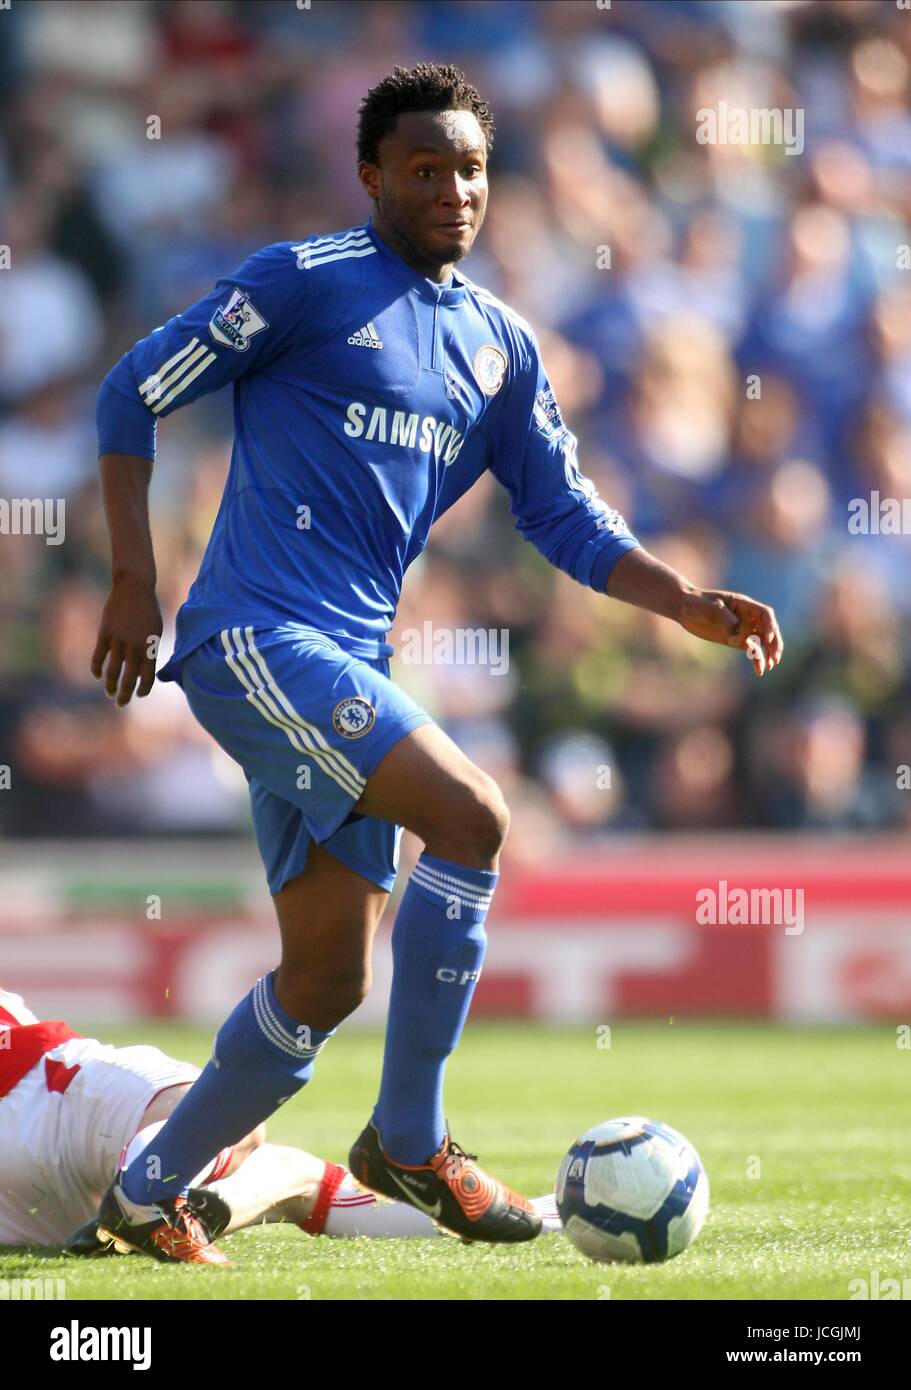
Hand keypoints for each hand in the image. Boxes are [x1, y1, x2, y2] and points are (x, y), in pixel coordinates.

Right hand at [90, 575, 162, 705]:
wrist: (134, 588)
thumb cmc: (148, 611)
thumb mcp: (155, 631)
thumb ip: (150, 651)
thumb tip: (145, 671)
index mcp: (150, 648)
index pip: (147, 678)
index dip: (143, 690)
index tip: (139, 694)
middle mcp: (134, 648)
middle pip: (128, 680)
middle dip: (125, 695)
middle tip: (121, 703)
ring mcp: (118, 642)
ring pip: (111, 672)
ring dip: (110, 685)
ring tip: (110, 693)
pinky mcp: (104, 634)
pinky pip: (98, 657)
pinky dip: (96, 669)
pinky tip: (97, 675)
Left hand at [677, 588, 782, 676]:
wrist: (685, 609)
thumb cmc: (697, 603)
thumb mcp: (710, 607)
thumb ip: (725, 617)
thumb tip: (737, 629)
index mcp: (744, 604)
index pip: (765, 614)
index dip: (770, 626)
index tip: (767, 638)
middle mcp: (747, 617)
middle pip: (768, 629)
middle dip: (775, 643)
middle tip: (775, 657)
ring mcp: (743, 629)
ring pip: (762, 642)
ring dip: (768, 653)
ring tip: (770, 665)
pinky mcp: (735, 640)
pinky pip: (751, 650)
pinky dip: (757, 660)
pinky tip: (759, 671)